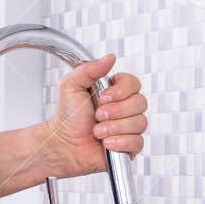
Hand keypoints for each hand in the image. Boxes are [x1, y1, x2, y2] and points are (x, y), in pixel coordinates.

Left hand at [43, 52, 148, 178]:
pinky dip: (119, 142)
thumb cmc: (68, 117)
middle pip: (140, 103)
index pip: (134, 83)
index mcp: (115, 91)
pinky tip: (106, 143)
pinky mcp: (130, 146)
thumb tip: (110, 57)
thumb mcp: (72, 85)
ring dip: (114, 127)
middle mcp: (125, 108)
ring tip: (97, 131)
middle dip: (116, 111)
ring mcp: (129, 127)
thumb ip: (89, 68)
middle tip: (98, 115)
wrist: (64, 144)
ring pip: (139, 123)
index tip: (103, 97)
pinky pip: (137, 142)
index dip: (121, 91)